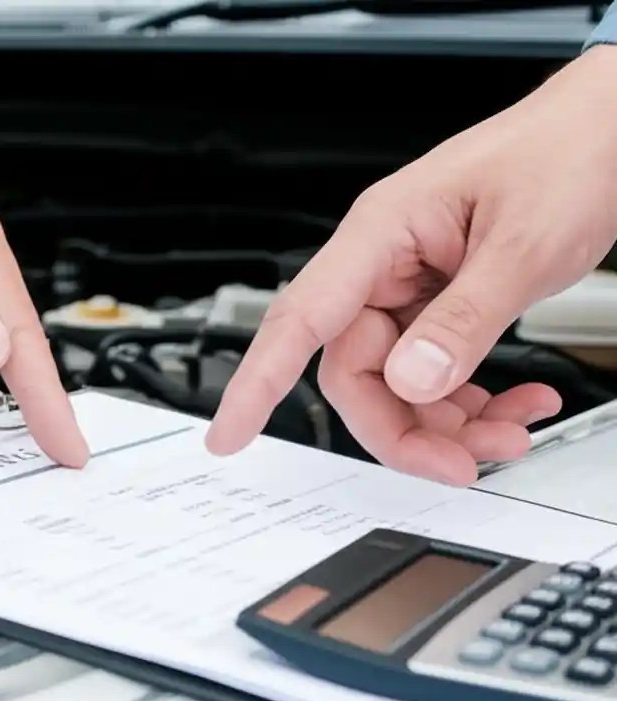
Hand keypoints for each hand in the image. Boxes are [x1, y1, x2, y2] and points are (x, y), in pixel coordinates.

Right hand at [205, 46, 616, 484]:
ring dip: (449, 421)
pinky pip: (436, 369)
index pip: (300, 319)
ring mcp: (413, 284)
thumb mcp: (522, 244)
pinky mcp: (443, 300)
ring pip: (398, 381)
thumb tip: (412, 382)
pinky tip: (515, 401)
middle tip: (463, 460)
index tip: (229, 434)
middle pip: (357, 372)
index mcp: (381, 234)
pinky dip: (473, 399)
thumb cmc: (563, 155)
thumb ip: (465, 319)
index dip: (257, 382)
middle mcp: (385, 263)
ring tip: (509, 429)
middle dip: (406, 427)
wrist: (609, 131)